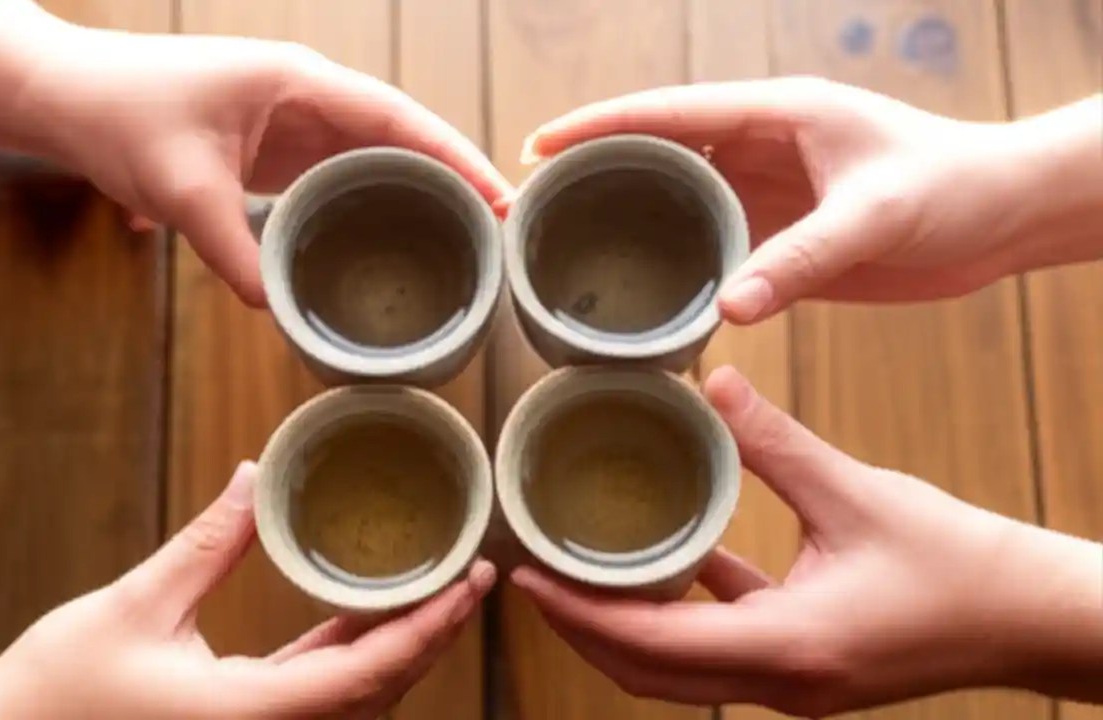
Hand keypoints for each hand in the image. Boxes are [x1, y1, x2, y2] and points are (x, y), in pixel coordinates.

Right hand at [0, 463, 495, 719]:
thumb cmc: (55, 692)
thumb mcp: (134, 607)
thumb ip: (206, 546)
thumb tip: (251, 474)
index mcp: (249, 716)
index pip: (366, 673)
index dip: (429, 628)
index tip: (472, 582)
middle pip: (377, 693)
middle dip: (431, 636)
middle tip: (473, 575)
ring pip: (355, 704)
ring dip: (398, 651)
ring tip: (435, 590)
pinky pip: (318, 703)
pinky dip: (352, 662)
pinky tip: (366, 619)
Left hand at [27, 24, 510, 306]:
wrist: (67, 98)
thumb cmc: (120, 117)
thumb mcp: (181, 188)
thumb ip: (233, 251)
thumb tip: (276, 311)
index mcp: (299, 83)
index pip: (398, 118)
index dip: (454, 155)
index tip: (500, 193)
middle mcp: (306, 96)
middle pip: (400, 136)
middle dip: (451, 176)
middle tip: (500, 229)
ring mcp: (291, 121)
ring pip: (372, 156)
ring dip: (416, 191)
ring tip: (463, 239)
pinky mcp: (273, 148)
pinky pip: (338, 175)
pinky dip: (371, 203)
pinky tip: (390, 239)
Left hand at [511, 367, 1102, 716]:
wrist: (1034, 620)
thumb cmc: (962, 565)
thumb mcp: (860, 493)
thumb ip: (778, 444)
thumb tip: (719, 383)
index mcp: (784, 646)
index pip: (650, 644)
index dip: (579, 613)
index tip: (526, 578)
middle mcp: (778, 682)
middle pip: (648, 673)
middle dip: (584, 630)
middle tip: (533, 577)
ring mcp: (793, 684)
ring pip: (681, 671)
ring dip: (626, 630)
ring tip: (581, 573)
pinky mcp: (808, 668)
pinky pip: (726, 647)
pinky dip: (686, 615)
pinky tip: (672, 564)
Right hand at [521, 77, 1037, 322]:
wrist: (1001, 219)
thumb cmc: (951, 190)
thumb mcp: (874, 216)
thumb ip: (801, 260)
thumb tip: (726, 308)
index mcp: (777, 114)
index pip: (670, 113)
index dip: (601, 125)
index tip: (540, 144)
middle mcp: (761, 149)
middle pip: (658, 156)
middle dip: (594, 174)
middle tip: (530, 205)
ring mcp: (767, 194)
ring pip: (678, 205)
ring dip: (627, 224)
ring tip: (565, 249)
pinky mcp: (781, 238)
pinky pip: (714, 250)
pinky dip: (676, 269)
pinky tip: (641, 294)